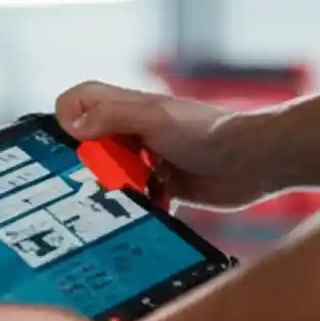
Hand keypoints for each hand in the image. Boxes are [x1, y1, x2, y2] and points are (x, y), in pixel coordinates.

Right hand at [56, 82, 267, 207]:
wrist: (254, 162)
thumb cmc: (206, 131)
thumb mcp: (153, 118)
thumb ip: (111, 116)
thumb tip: (71, 126)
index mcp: (125, 109)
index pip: (78, 102)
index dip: (65, 118)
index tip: (70, 145)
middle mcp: (131, 132)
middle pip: (87, 145)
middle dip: (83, 165)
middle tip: (87, 182)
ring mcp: (145, 160)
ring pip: (108, 176)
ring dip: (108, 191)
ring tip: (112, 204)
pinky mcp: (161, 187)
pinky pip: (133, 201)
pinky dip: (132, 210)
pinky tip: (136, 217)